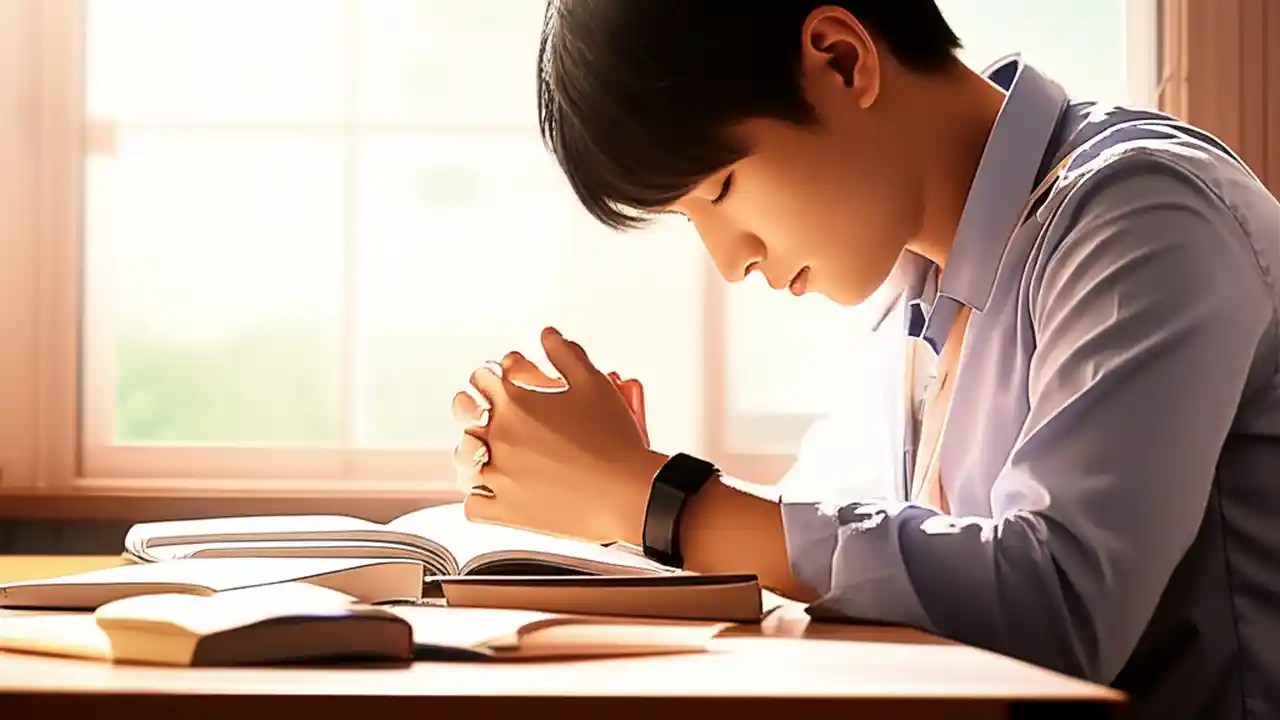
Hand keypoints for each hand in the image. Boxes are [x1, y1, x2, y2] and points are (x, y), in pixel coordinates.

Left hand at [450, 328, 665, 542]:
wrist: (629, 492)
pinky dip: (481, 498)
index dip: (493, 376)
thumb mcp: (594, 383)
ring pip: (465, 461)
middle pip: (465, 414)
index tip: (506, 384)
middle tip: (501, 418)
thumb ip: (565, 353)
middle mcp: (499, 437)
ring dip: (476, 454)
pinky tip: (499, 491)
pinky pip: (473, 506)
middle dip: (478, 410)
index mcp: (514, 402)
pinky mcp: (506, 511)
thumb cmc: (614, 438)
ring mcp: (498, 477)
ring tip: (499, 454)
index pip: (480, 377)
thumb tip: (547, 335)